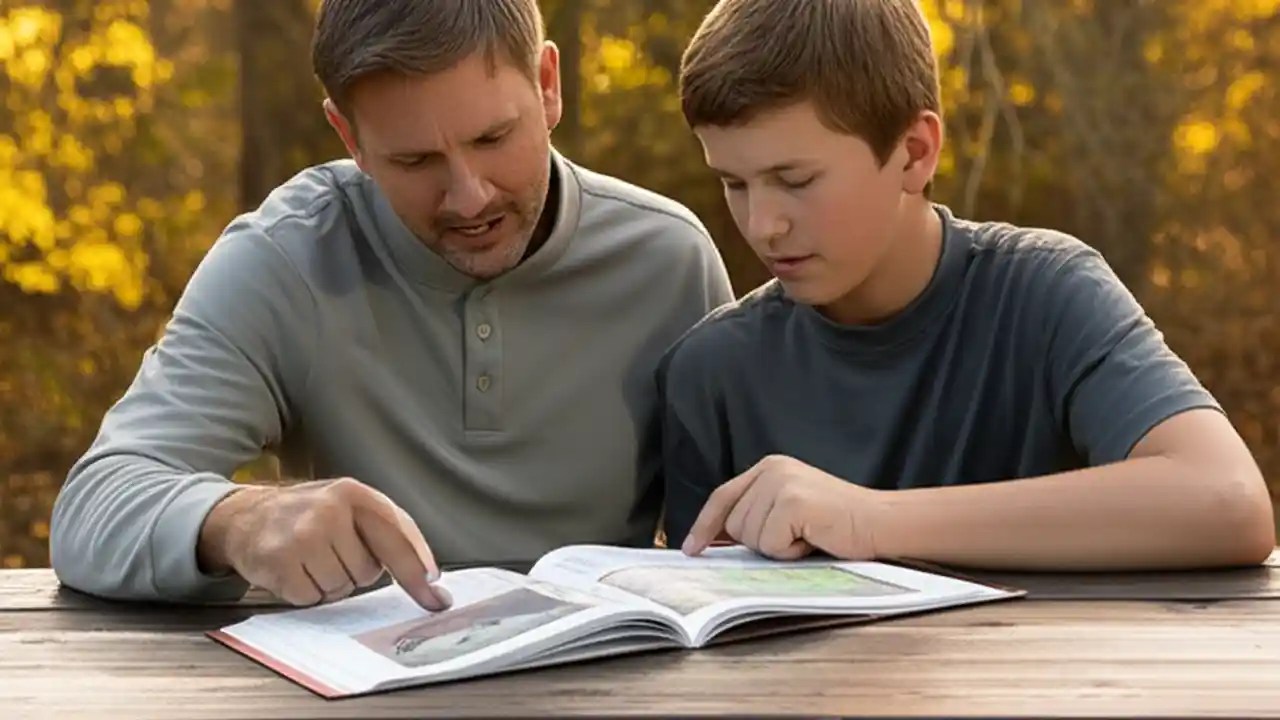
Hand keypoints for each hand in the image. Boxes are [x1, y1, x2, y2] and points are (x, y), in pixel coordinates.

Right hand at [197, 478, 450, 610]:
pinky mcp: (278, 561)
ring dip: (329, 584)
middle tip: (331, 553)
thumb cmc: (312, 516)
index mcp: (355, 494)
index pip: (397, 537)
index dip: (417, 570)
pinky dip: (305, 592)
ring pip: (340, 588)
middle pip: (368, 573)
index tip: (437, 597)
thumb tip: (432, 579)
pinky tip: (293, 569)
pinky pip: (310, 598)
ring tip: (311, 560)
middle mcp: (329, 510)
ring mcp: (301, 535)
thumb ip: (391, 533)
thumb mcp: (351, 506)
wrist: (246, 516)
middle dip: (355, 572)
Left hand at [681, 455, 881, 560]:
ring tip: (808, 535)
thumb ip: (756, 515)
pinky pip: (770, 543)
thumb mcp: (788, 511)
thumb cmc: (837, 524)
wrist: (880, 522)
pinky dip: (790, 552)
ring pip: (750, 536)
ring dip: (778, 548)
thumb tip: (715, 538)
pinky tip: (813, 538)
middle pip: (734, 523)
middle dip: (761, 542)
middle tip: (798, 536)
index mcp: (768, 467)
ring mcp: (782, 483)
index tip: (692, 547)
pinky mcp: (793, 501)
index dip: (706, 524)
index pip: (723, 497)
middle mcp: (771, 469)